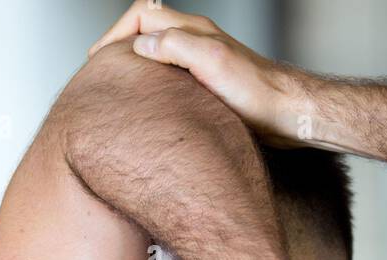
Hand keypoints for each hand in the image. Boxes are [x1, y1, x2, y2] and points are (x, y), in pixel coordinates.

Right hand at [90, 3, 311, 146]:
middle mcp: (196, 42)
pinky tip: (152, 108)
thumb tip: (139, 47)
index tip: (98, 59)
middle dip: (120, 48)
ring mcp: (203, 64)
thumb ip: (175, 46)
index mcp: (192, 30)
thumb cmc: (257, 92)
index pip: (141, 16)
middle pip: (146, 33)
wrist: (288, 115)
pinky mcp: (210, 87)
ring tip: (120, 92)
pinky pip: (172, 78)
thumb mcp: (212, 62)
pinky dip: (155, 86)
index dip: (115, 34)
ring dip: (137, 68)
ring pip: (159, 56)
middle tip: (101, 75)